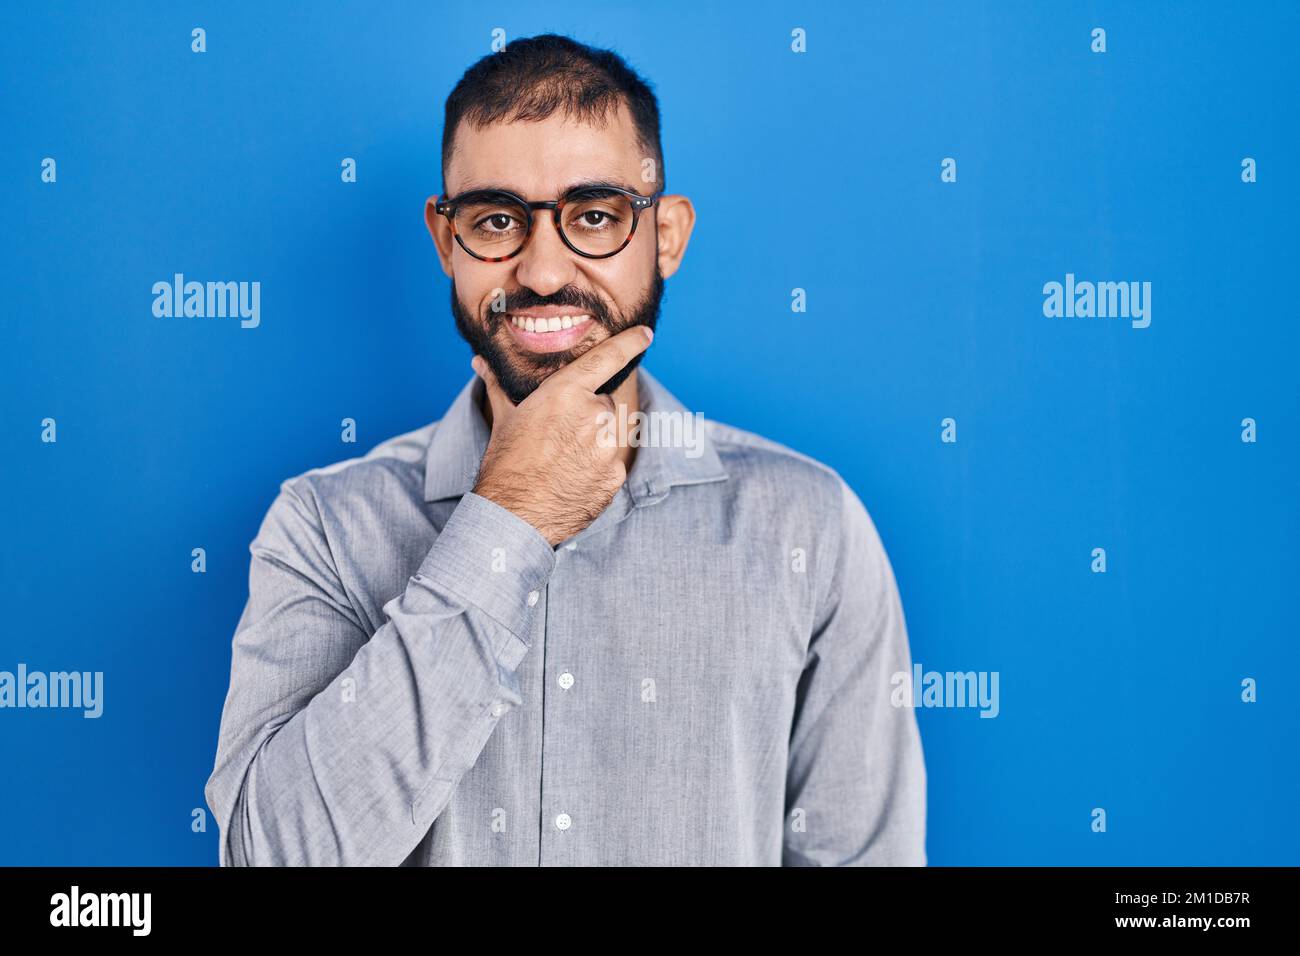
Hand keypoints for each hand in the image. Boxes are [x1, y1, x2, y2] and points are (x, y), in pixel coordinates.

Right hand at [470, 326, 653, 545]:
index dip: (630, 343)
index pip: (607, 358)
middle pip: (603, 404)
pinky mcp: (616, 477)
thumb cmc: (505, 463)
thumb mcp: (504, 418)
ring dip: (594, 442)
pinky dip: (597, 469)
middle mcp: (594, 415)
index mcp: (567, 392)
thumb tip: (479, 362)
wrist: (514, 515)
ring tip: (563, 460)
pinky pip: (612, 464)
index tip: (646, 334)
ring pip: (609, 434)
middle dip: (588, 414)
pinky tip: (571, 478)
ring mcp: (608, 447)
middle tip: (559, 435)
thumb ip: (499, 385)